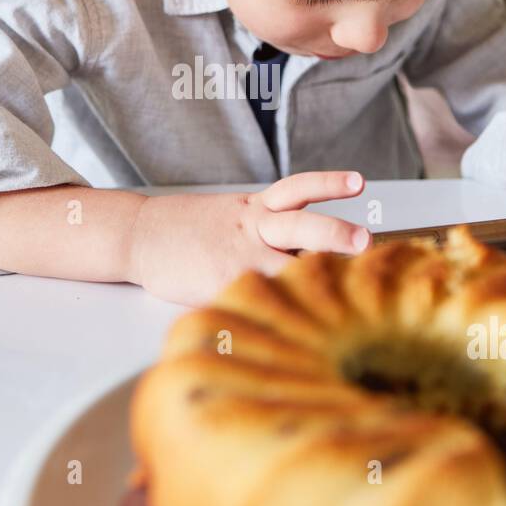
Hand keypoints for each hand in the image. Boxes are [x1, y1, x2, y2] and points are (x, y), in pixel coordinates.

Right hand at [127, 171, 369, 305]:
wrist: (141, 235)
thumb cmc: (192, 230)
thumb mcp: (234, 216)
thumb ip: (272, 231)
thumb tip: (317, 256)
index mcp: (257, 206)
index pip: (298, 189)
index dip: (328, 184)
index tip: (359, 181)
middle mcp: (253, 227)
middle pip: (299, 225)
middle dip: (333, 233)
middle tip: (364, 241)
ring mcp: (239, 258)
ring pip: (282, 266)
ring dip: (315, 273)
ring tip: (340, 281)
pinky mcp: (222, 284)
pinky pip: (256, 295)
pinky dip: (280, 307)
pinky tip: (303, 323)